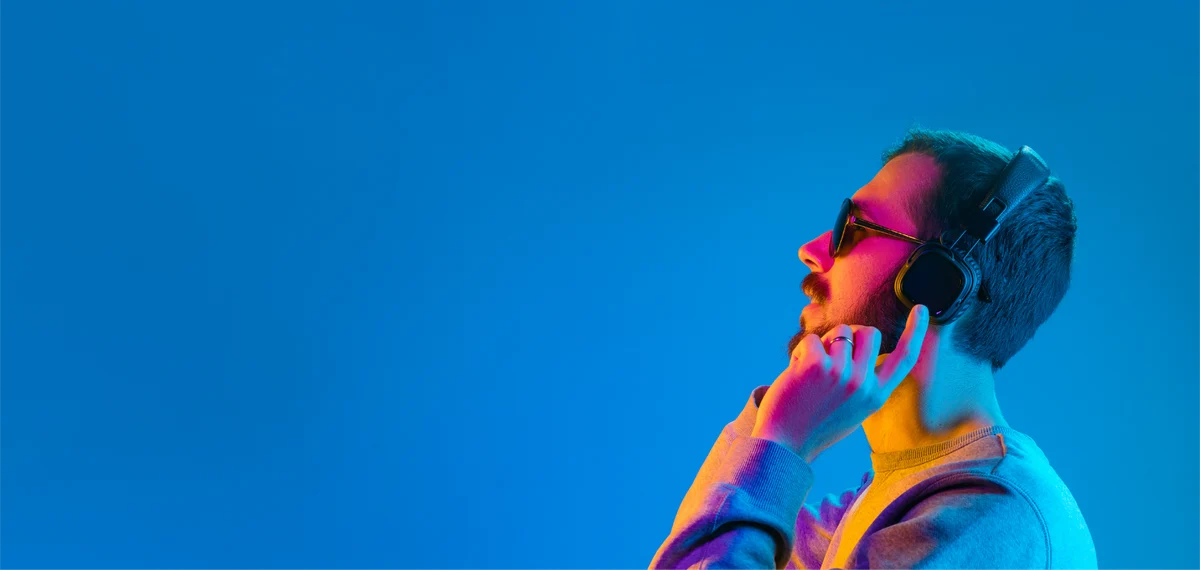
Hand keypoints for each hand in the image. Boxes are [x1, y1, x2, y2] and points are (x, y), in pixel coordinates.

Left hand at [751, 304, 929, 462]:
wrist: (783, 445)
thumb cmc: (813, 425)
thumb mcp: (851, 409)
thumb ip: (862, 382)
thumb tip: (857, 345)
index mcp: (876, 396)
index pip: (904, 358)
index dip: (916, 331)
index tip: (921, 308)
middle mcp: (864, 384)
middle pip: (869, 333)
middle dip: (851, 335)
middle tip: (831, 354)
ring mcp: (842, 374)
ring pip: (840, 332)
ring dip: (823, 344)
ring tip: (809, 371)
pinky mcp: (817, 365)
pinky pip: (812, 340)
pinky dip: (800, 352)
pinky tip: (794, 373)